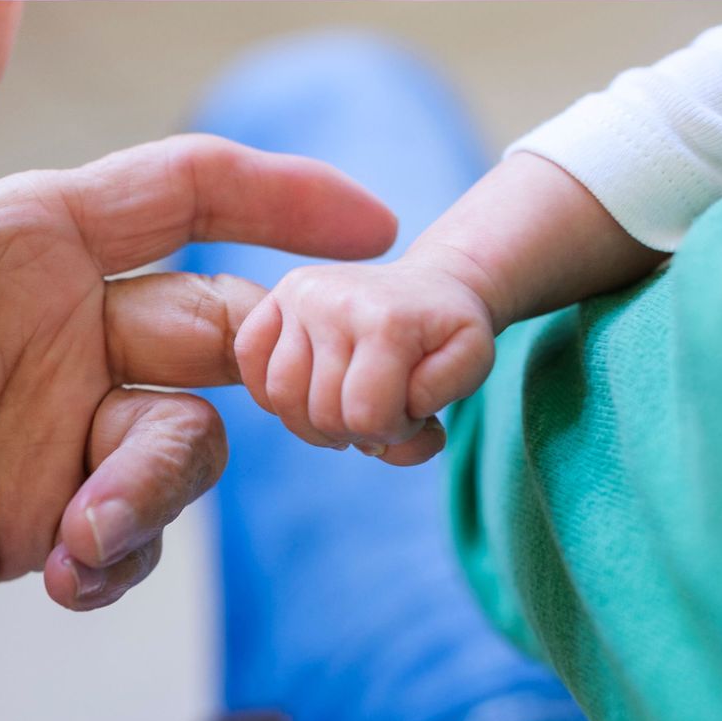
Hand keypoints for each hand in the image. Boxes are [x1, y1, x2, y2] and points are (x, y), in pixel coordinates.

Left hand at [0, 0, 396, 694]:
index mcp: (28, 238)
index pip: (186, 194)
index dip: (284, 198)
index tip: (371, 222)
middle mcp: (57, 327)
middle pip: (221, 331)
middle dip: (273, 371)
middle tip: (305, 413)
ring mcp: (49, 425)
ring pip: (183, 445)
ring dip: (153, 492)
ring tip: (75, 530)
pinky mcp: (30, 514)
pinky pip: (126, 531)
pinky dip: (116, 552)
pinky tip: (60, 568)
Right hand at [233, 253, 494, 465]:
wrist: (433, 286)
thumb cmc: (447, 336)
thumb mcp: (472, 365)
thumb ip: (439, 400)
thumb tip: (381, 427)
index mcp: (387, 320)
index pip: (366, 416)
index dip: (391, 434)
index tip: (411, 419)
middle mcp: (334, 301)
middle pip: (322, 413)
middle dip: (356, 432)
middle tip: (380, 417)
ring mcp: (298, 295)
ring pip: (281, 396)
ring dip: (313, 424)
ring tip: (343, 416)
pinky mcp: (276, 296)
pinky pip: (249, 359)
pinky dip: (271, 393)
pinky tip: (305, 398)